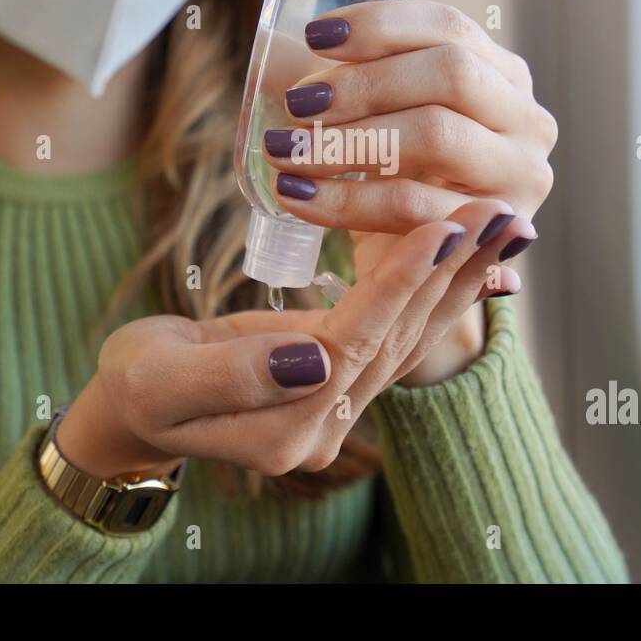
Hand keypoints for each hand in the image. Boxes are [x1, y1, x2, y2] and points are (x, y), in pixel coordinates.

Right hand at [59, 200, 514, 477]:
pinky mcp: (343, 383)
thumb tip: (312, 357)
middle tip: (497, 210)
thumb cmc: (138, 382)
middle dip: (448, 273)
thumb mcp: (161, 380)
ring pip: (410, 338)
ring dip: (458, 277)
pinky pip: (399, 334)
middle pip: (398, 341)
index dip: (396, 286)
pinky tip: (470, 252)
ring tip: (503, 221)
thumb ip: (232, 375)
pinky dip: (437, 289)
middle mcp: (326, 427)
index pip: (352, 346)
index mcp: (283, 430)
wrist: (138, 408)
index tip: (440, 226)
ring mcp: (339, 410)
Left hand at [262, 0, 555, 380]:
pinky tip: (297, 195)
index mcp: (504, 73)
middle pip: (450, 74)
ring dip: (350, 141)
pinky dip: (348, 201)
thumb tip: (272, 49)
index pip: (449, 27)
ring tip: (285, 150)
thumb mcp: (390, 118)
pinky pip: (416, 209)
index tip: (316, 36)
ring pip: (436, 137)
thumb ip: (347, 81)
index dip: (382, 25)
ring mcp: (520, 176)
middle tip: (297, 103)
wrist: (426, 263)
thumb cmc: (404, 176)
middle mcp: (527, 118)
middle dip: (364, 84)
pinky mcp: (494, 236)